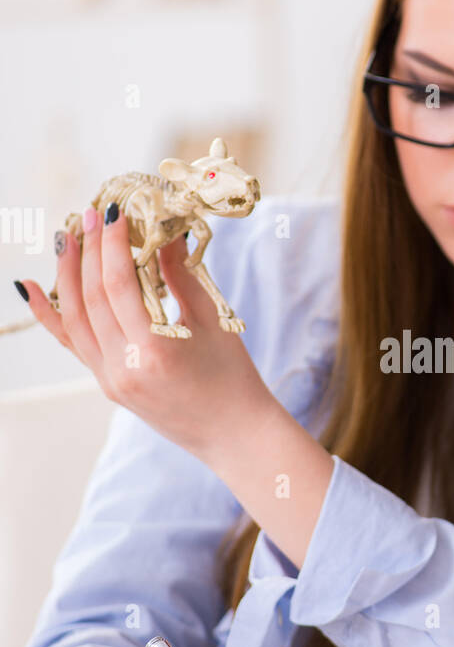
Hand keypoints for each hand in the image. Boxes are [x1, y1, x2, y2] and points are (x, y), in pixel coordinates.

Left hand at [18, 204, 273, 460]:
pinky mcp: (108, 384)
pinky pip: (72, 344)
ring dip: (65, 275)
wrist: (234, 435)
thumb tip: (163, 231)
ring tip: (67, 238)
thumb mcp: (212, 322)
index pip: (119, 285)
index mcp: (153, 351)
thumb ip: (180, 275)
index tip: (114, 212)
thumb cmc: (233, 378)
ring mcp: (110, 379)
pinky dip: (48, 315)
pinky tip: (27, 288)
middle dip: (89, 251)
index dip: (113, 244)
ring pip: (73, 319)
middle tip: (90, 213)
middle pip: (91, 298)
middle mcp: (122, 368)